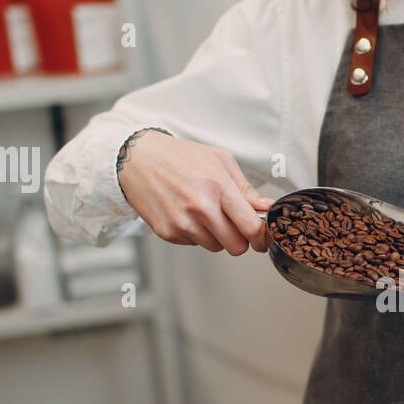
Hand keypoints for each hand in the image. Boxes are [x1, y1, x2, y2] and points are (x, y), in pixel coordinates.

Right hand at [117, 131, 272, 253]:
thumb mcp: (220, 161)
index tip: (261, 238)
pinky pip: (194, 244)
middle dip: (240, 239)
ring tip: (204, 211)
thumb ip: (246, 189)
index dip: (261, 237)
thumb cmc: (181, 156)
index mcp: (218, 187)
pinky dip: (195, 233)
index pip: (251, 228)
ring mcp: (182, 223)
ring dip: (216, 235)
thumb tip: (266, 208)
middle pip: (236, 246)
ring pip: (215, 247)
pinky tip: (186, 213)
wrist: (137, 159)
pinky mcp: (167, 232)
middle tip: (233, 224)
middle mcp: (201, 208)